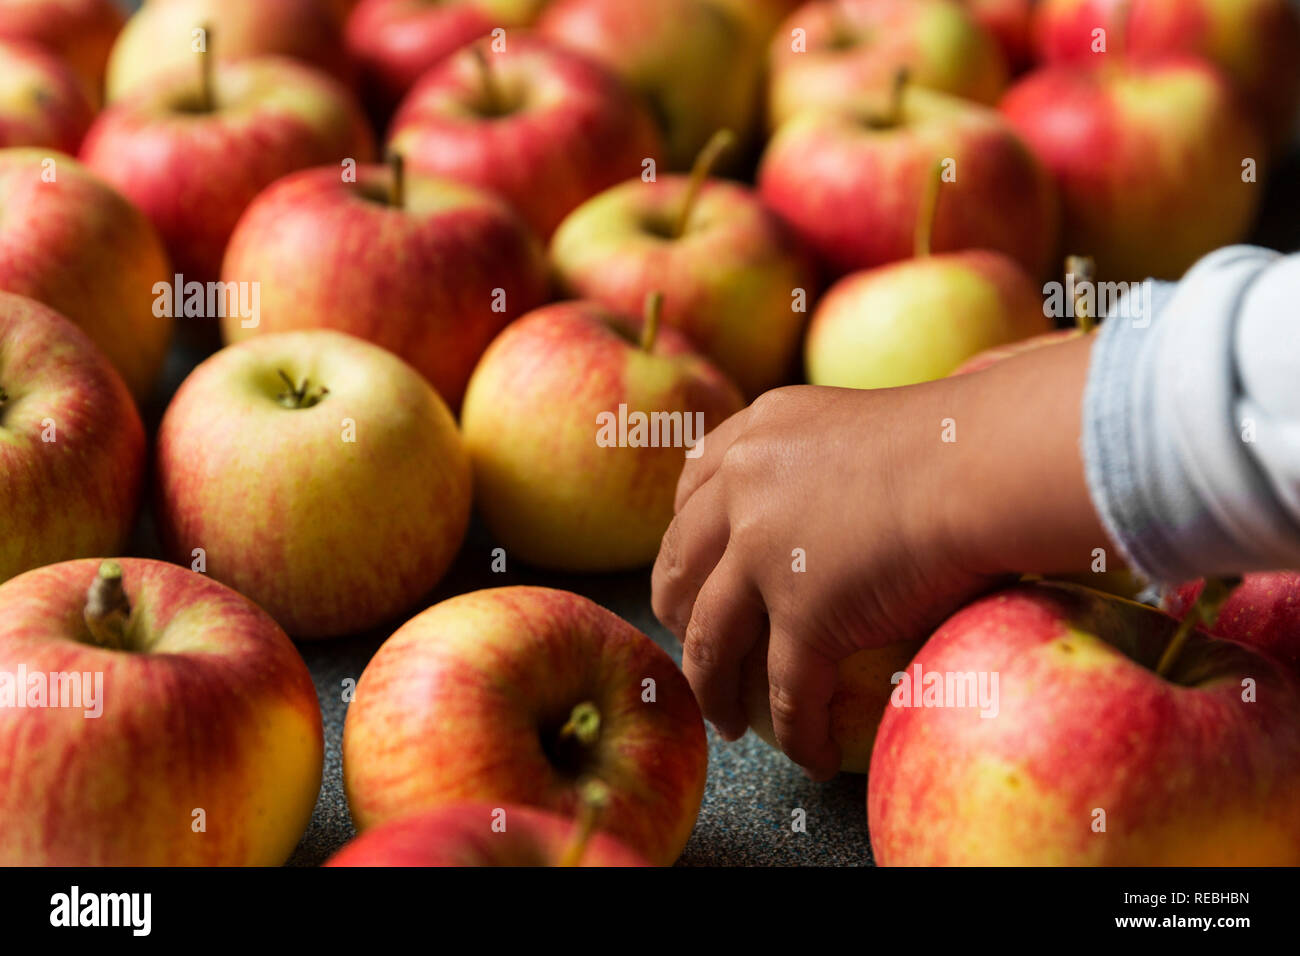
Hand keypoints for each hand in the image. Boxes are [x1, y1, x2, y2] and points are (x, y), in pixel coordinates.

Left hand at [652, 335, 1107, 778]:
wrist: (988, 463)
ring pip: (711, 639)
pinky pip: (788, 692)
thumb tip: (846, 498)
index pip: (693, 492)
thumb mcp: (864, 427)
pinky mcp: (804, 615)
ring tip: (727, 721)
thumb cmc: (963, 443)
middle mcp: (743, 488)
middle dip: (677, 613)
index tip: (692, 574)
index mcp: (757, 436)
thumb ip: (830, 459)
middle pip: (681, 565)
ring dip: (711, 688)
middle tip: (697, 649)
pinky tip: (810, 758)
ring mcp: (763, 553)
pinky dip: (796, 734)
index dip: (687, 542)